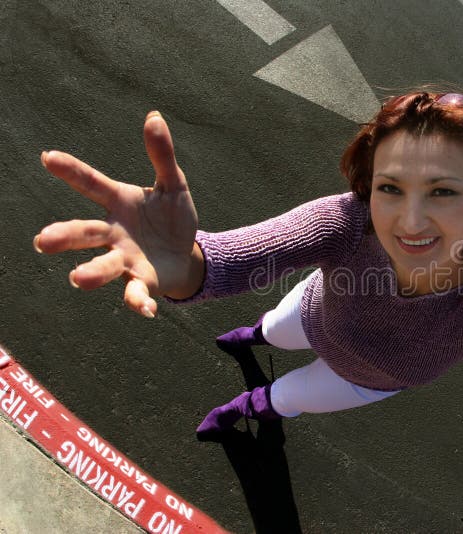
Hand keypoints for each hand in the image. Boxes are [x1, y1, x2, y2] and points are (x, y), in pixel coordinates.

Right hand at [34, 111, 201, 316]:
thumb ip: (162, 155)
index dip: (71, 171)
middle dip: (64, 236)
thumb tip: (154, 116)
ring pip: (103, 266)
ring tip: (77, 279)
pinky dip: (139, 302)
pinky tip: (149, 312)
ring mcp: (125, 260)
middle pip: (85, 232)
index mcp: (119, 203)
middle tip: (43, 240)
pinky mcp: (143, 282)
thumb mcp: (173, 184)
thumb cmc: (171, 218)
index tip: (48, 157)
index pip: (91, 184)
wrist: (186, 255)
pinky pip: (137, 294)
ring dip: (91, 273)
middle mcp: (114, 233)